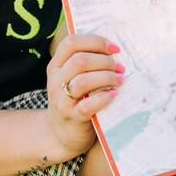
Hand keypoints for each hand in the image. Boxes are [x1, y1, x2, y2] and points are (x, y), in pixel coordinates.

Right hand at [46, 31, 123, 159]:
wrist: (61, 134)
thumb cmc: (75, 100)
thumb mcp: (73, 78)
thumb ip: (87, 63)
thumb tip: (116, 49)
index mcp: (56, 65)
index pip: (71, 43)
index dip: (95, 41)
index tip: (115, 49)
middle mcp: (55, 80)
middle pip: (80, 60)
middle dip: (105, 61)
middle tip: (120, 68)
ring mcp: (61, 100)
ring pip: (83, 81)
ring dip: (107, 78)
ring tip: (119, 80)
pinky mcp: (72, 118)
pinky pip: (88, 105)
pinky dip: (104, 98)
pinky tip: (113, 95)